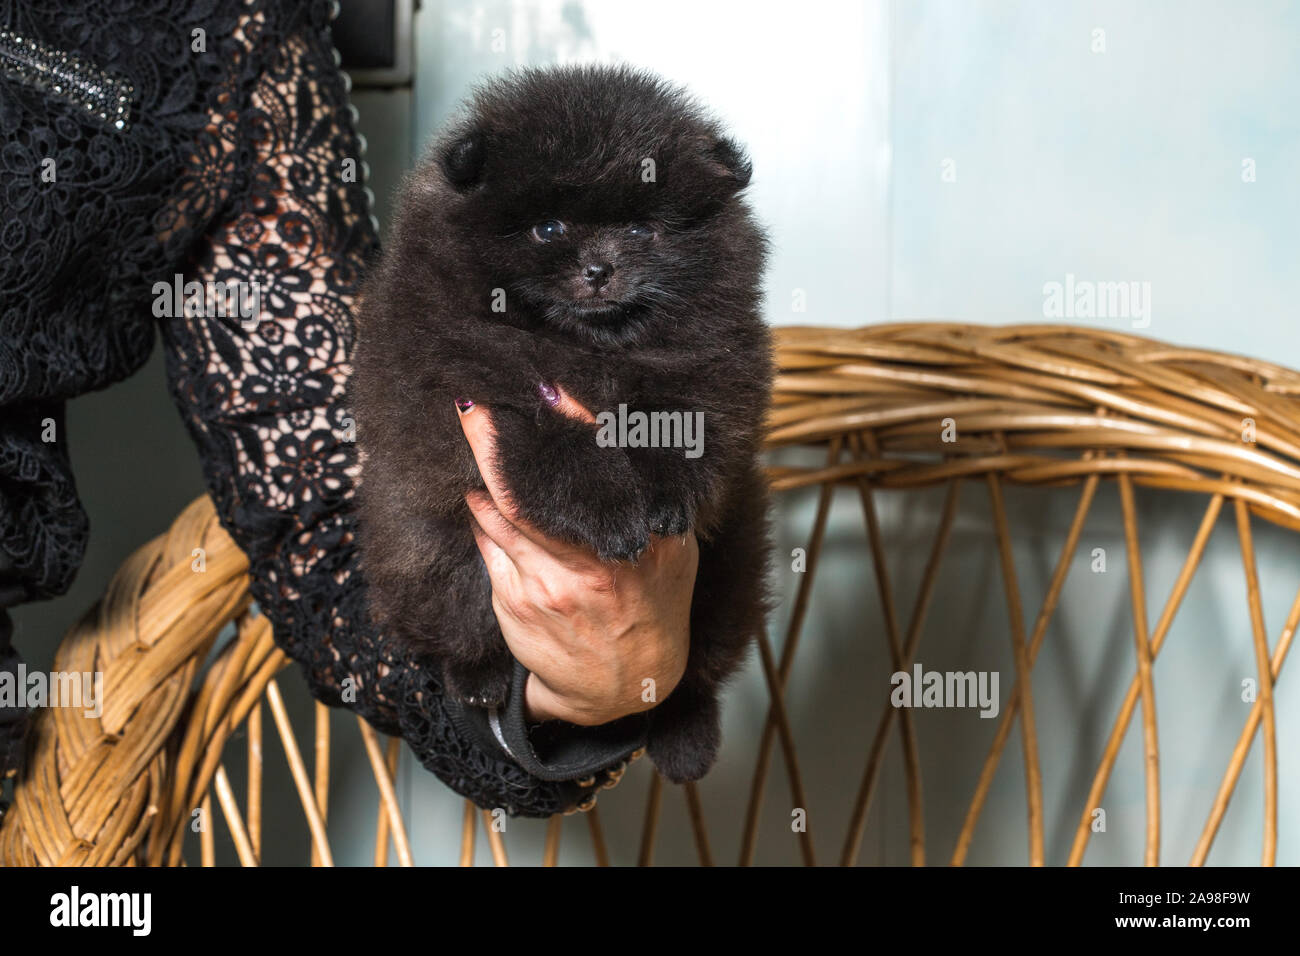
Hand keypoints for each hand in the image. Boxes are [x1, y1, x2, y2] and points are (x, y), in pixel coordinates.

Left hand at [456, 386, 697, 724]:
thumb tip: (623, 439)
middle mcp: (597, 563)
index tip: (548, 386)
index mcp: (647, 542)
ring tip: (473, 428)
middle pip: (530, 490)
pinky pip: (489, 541)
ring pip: (499, 511)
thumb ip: (653, 504)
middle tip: (472, 399)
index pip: (605, 472)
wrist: (621, 688)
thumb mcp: (675, 554)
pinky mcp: (517, 601)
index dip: (575, 425)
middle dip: (495, 441)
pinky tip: (482, 494)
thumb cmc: (650, 606)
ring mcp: (551, 584)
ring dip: (482, 472)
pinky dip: (483, 513)